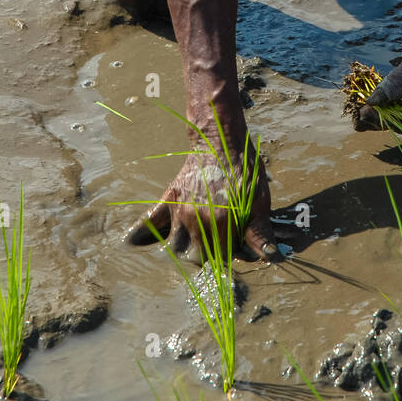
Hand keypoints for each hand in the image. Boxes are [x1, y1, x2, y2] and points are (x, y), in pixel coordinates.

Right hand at [125, 139, 277, 263]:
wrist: (220, 141)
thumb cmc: (244, 170)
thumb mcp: (259, 201)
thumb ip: (259, 233)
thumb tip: (270, 258)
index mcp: (221, 223)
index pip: (221, 259)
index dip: (230, 257)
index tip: (235, 248)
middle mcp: (196, 221)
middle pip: (195, 259)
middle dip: (207, 258)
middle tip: (217, 247)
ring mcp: (179, 212)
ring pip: (174, 249)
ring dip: (183, 252)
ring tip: (193, 247)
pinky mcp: (168, 200)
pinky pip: (148, 222)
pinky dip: (139, 235)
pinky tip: (131, 244)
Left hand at [354, 0, 401, 129]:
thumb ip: (398, 82)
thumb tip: (374, 102)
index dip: (391, 120)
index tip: (367, 116)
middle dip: (383, 117)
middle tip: (358, 119)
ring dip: (382, 109)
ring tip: (358, 112)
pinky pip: (399, 94)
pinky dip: (384, 96)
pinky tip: (367, 99)